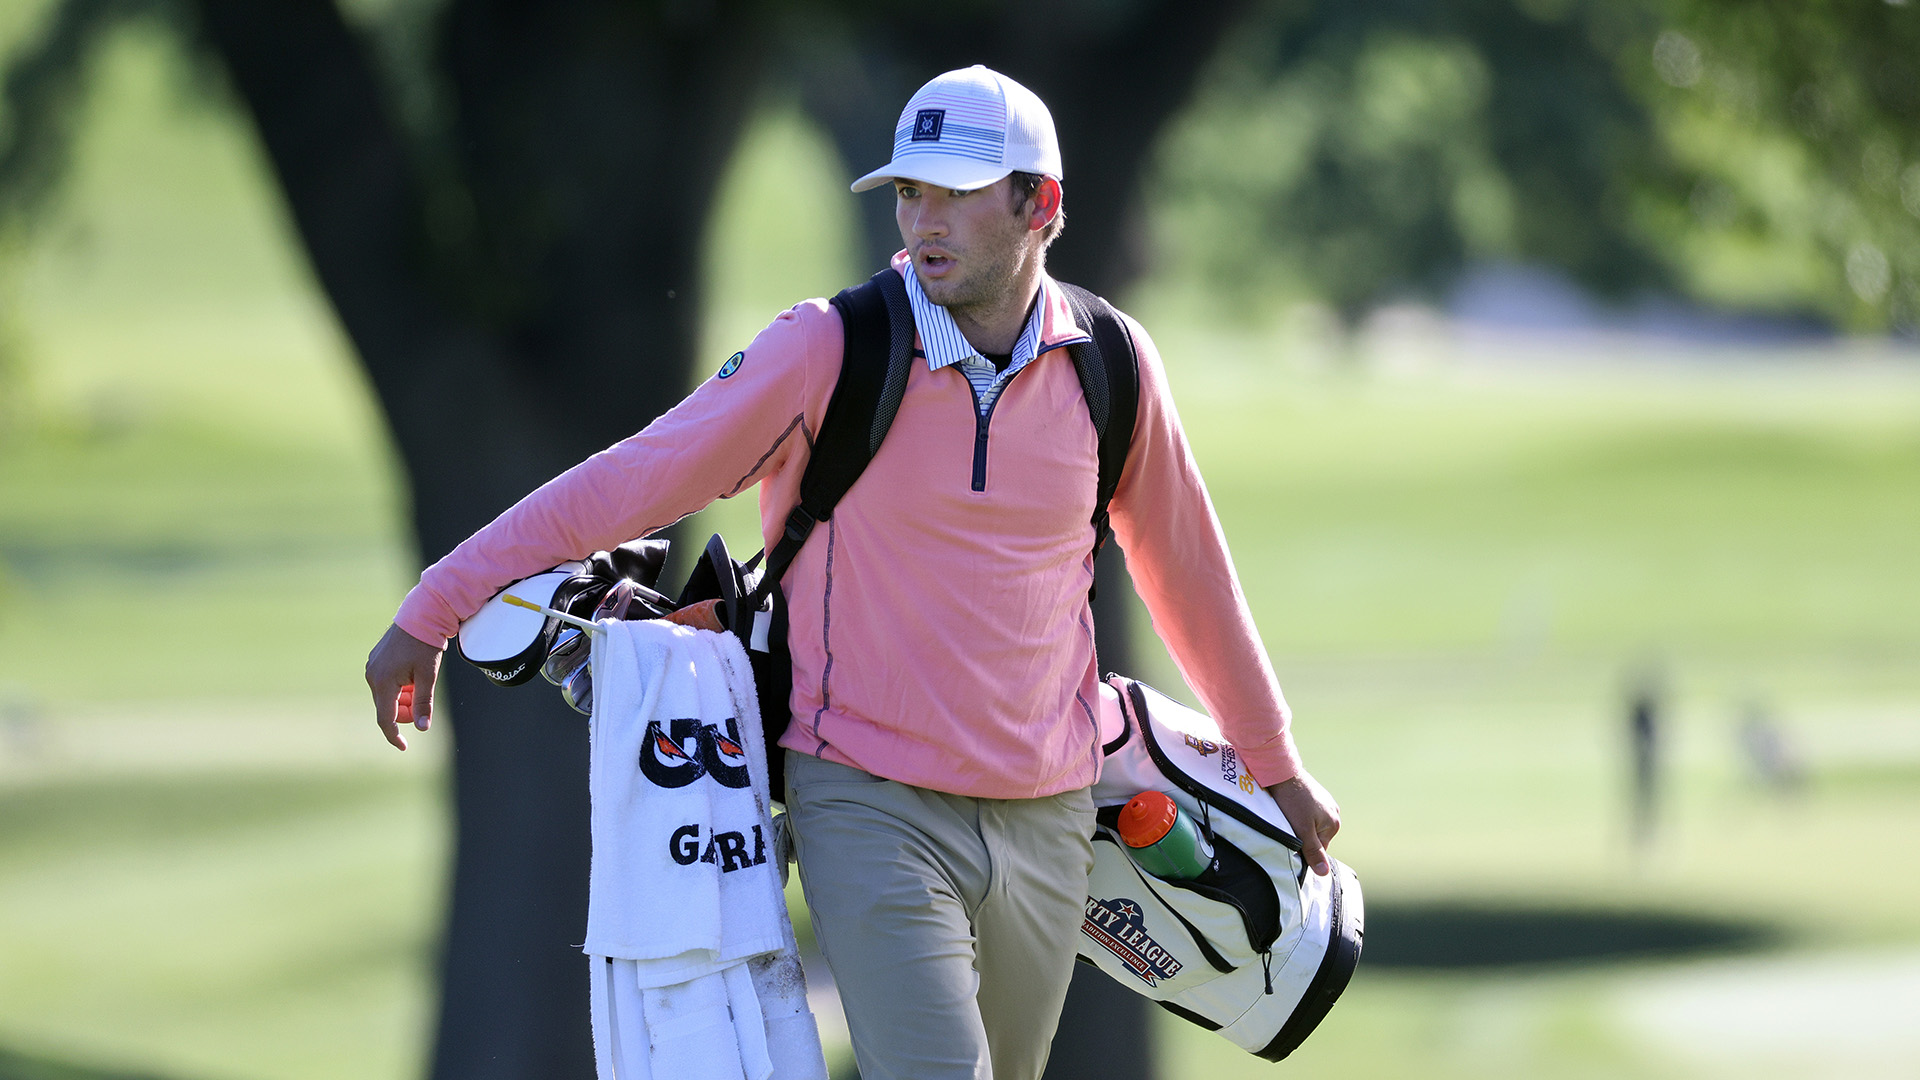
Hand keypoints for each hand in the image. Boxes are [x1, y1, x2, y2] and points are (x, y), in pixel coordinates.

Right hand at [366, 622, 443, 750]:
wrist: (422, 615)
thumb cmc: (426, 646)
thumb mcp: (428, 676)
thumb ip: (423, 702)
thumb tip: (423, 727)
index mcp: (383, 682)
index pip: (385, 718)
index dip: (394, 735)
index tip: (404, 747)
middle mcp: (372, 675)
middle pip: (388, 708)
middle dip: (406, 711)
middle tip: (424, 701)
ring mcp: (372, 667)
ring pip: (388, 696)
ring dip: (404, 699)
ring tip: (420, 684)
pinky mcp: (376, 661)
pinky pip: (387, 683)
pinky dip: (400, 687)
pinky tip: (413, 676)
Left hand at [1265, 771, 1340, 876]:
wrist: (1282, 772)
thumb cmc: (1292, 801)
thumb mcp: (1302, 831)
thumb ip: (1314, 852)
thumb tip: (1324, 873)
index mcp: (1334, 824)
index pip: (1319, 849)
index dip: (1303, 849)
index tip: (1291, 841)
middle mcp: (1333, 812)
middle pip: (1315, 836)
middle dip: (1301, 836)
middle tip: (1288, 827)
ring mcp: (1324, 802)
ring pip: (1309, 824)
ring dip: (1298, 824)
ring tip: (1287, 815)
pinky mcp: (1314, 794)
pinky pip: (1306, 812)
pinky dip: (1297, 813)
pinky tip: (1288, 807)